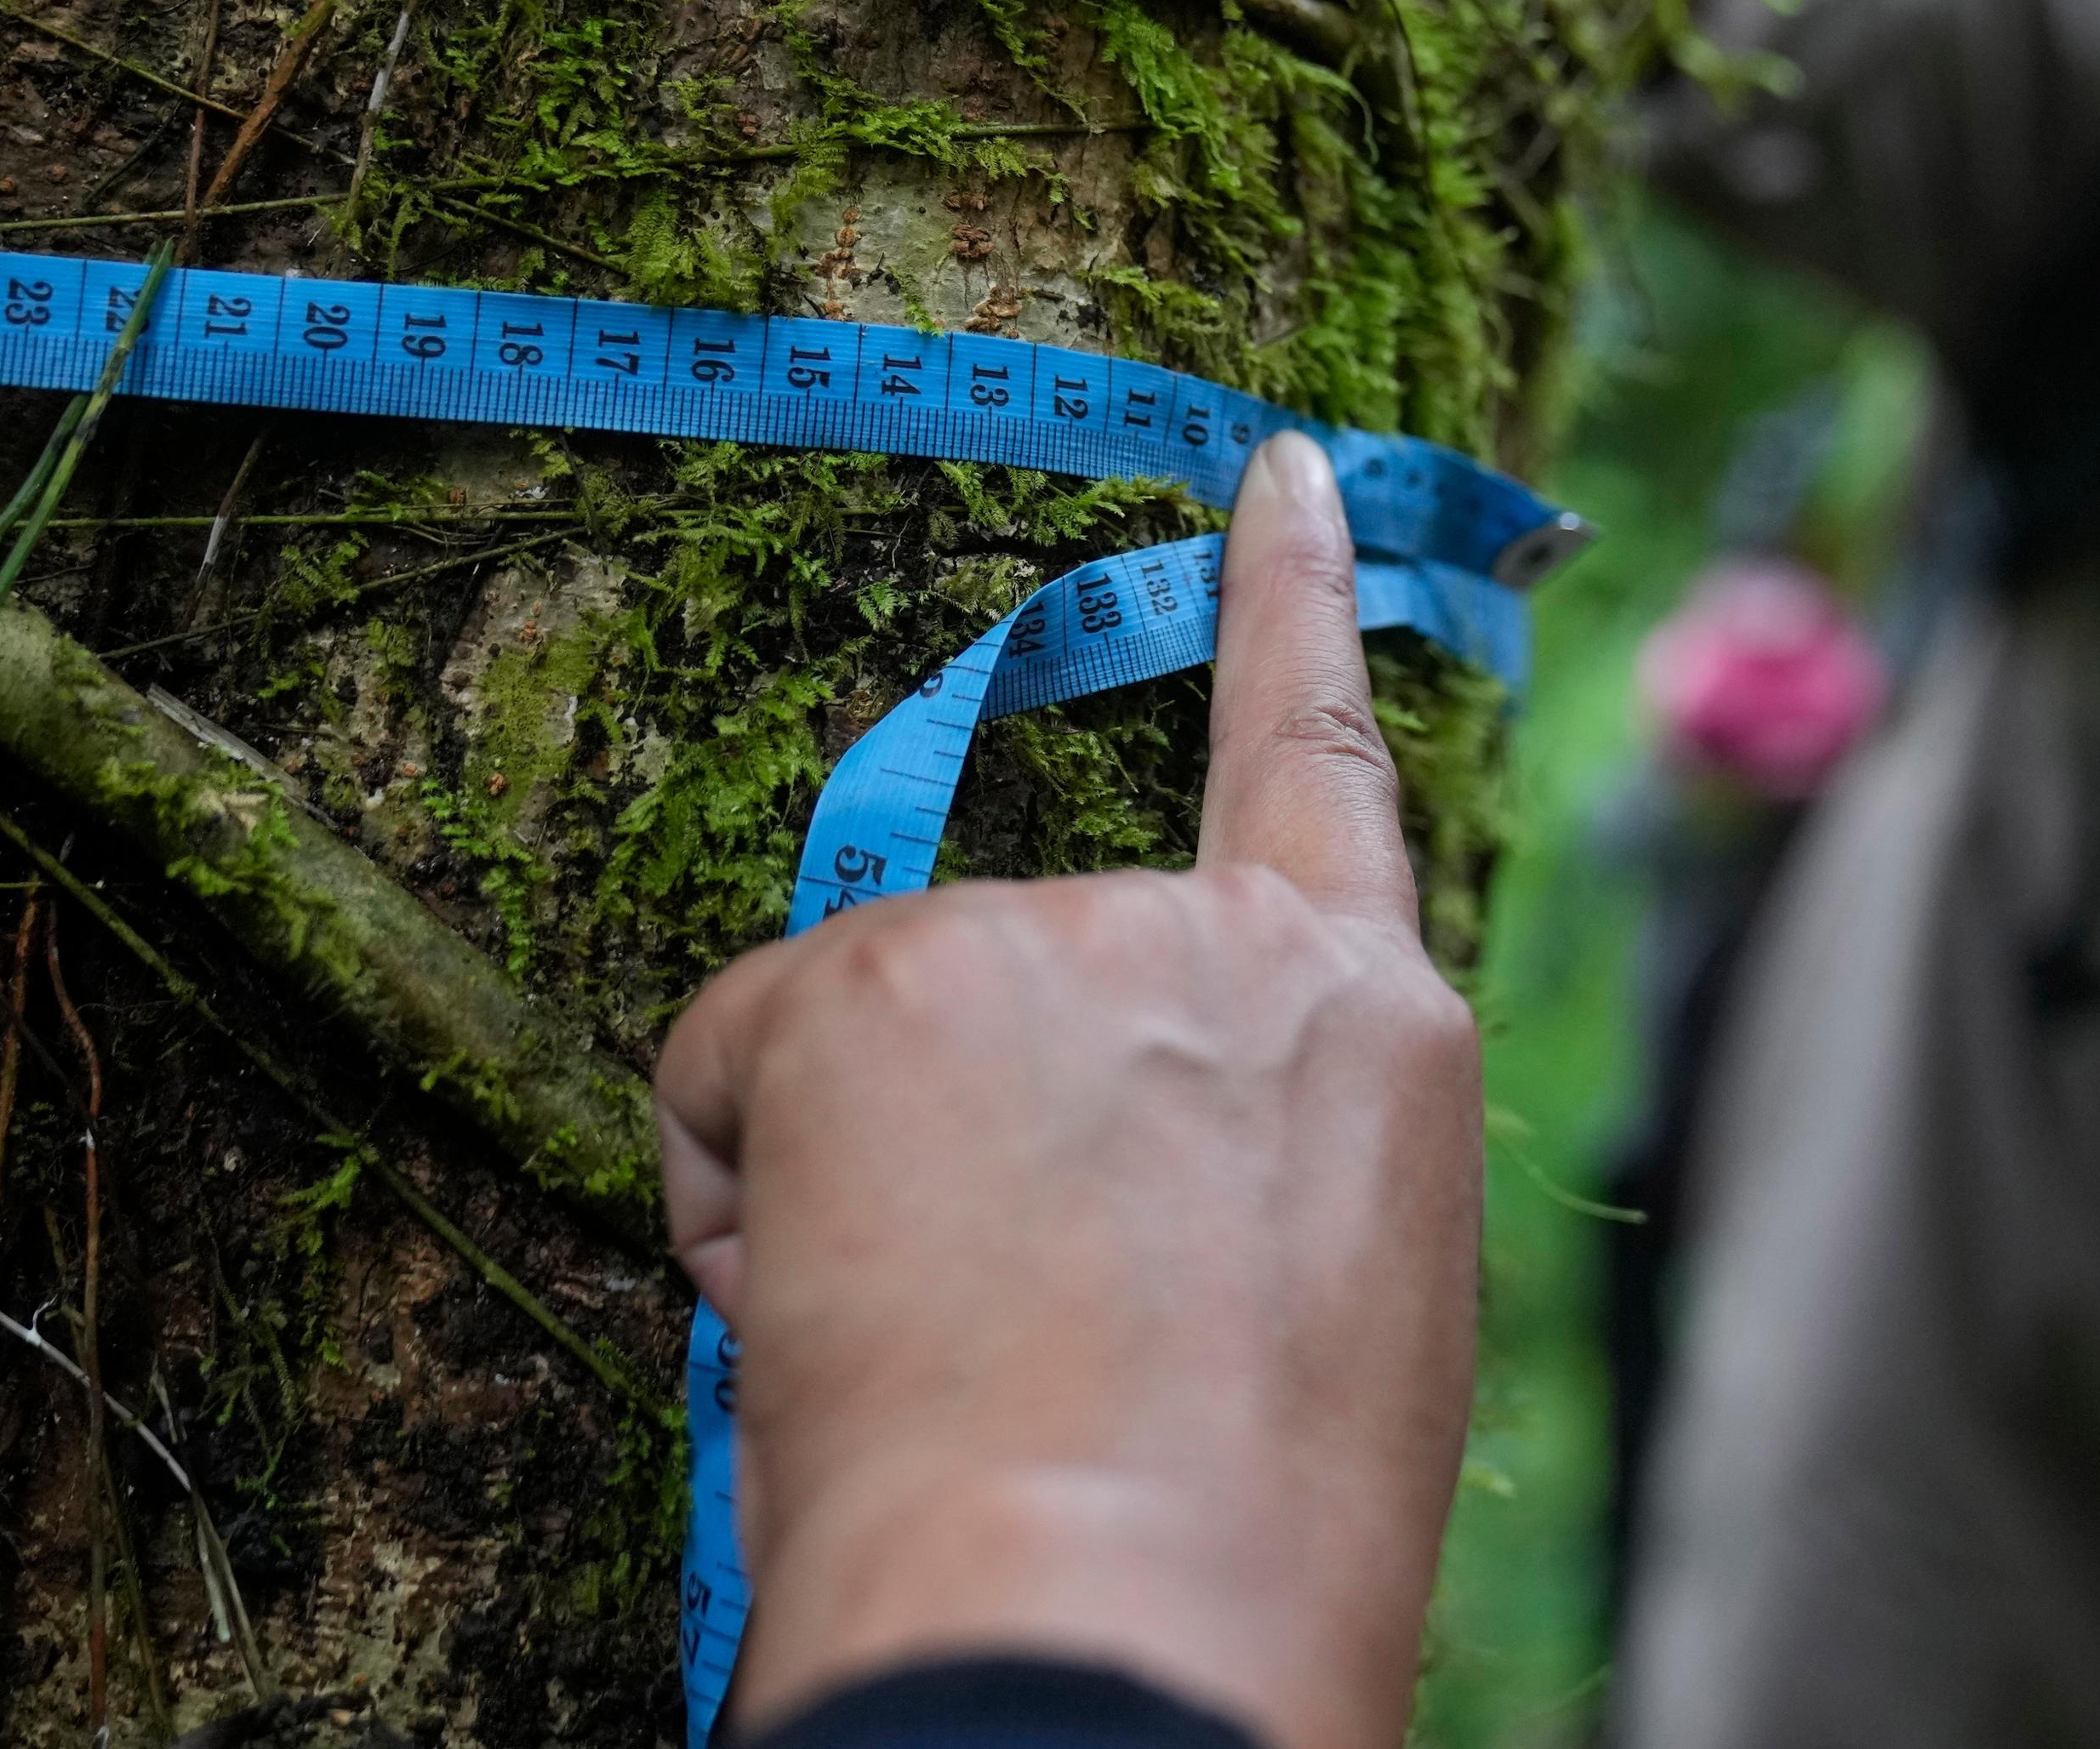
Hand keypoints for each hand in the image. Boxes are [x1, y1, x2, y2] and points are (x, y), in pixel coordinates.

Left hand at [653, 431, 1482, 1748]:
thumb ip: (1237, 1162)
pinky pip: (727, 1073)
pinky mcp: (879, 979)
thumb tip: (1099, 1186)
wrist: (1116, 1626)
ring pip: (863, 1048)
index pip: (1326, 767)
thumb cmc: (1224, 1555)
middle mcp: (1224, 943)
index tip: (1272, 471)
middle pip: (1015, 982)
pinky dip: (731, 1199)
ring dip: (852, 1194)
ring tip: (950, 1362)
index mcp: (1372, 1036)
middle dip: (952, 1140)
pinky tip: (841, 1317)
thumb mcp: (1323, 1320)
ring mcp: (1050, 939)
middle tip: (996, 1336)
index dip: (1293, 606)